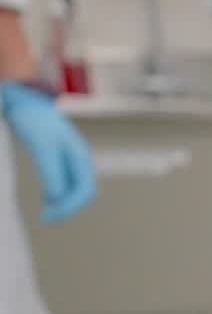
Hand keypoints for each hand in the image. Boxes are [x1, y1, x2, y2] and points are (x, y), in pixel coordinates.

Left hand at [1, 83, 96, 223]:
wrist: (24, 95)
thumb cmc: (33, 118)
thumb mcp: (42, 147)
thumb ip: (52, 173)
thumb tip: (57, 198)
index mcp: (80, 157)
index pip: (84, 191)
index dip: (68, 207)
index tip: (48, 216)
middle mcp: (80, 159)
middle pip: (84, 192)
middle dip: (68, 208)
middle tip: (48, 218)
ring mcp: (71, 157)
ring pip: (77, 188)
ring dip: (64, 202)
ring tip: (48, 210)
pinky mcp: (60, 156)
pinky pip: (67, 181)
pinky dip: (59, 193)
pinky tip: (47, 196)